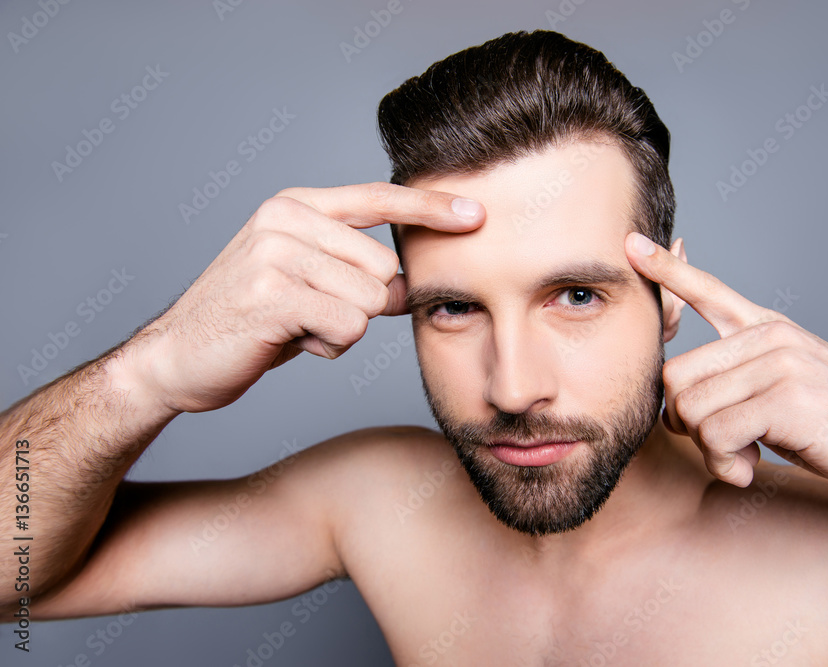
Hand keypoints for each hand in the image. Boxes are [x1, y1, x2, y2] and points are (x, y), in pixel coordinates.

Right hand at [128, 184, 483, 413]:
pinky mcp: (272, 294)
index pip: (378, 198)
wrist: (174, 359)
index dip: (429, 208)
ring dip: (343, 331)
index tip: (476, 214)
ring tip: (296, 329)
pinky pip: (348, 326)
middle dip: (364, 307)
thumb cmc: (248, 322)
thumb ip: (353, 270)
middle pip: (385, 268)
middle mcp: (285, 218)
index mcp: (296, 205)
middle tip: (312, 317)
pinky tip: (289, 342)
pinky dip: (328, 346)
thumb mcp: (303, 280)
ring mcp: (275, 253)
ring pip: (370, 301)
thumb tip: (411, 283)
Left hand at [624, 232, 827, 517]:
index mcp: (772, 331)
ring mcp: (781, 363)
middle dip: (686, 424)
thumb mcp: (791, 395)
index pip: (708, 292)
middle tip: (723, 448)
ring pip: (690, 408)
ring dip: (710, 450)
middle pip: (676, 376)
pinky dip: (726, 463)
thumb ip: (741, 386)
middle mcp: (772, 337)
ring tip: (746, 461)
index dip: (666, 270)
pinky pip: (715, 433)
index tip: (633, 244)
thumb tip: (682, 406)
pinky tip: (753, 469)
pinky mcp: (788, 398)